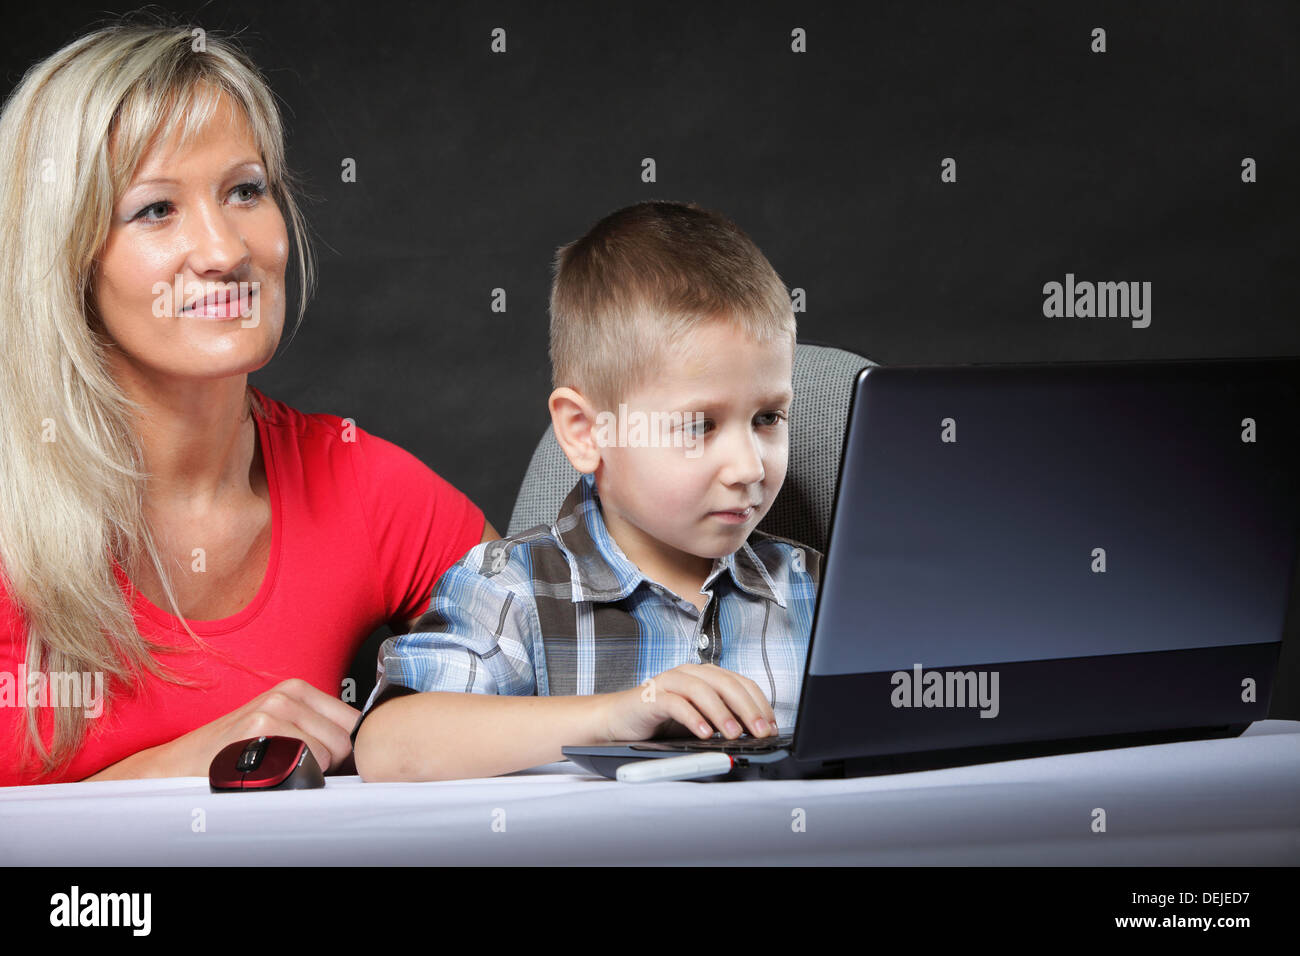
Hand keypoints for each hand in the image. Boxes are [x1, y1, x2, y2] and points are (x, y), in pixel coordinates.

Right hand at [87, 678, 358, 779]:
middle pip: (346, 741)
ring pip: (329, 755)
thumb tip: (362, 751)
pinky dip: (292, 777)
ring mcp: (274, 708)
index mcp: (297, 690)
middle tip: (293, 770)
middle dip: (330, 765)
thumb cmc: (230, 754)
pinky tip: (266, 773)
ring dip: (308, 772)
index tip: (334, 765)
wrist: (178, 768)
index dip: (349, 751)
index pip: (354, 721)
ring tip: (275, 770)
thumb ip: (318, 732)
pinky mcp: (262, 728)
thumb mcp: (279, 732)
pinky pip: (307, 762)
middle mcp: (288, 694)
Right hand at [599, 664, 777, 742]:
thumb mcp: (700, 720)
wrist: (619, 719)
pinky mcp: (652, 696)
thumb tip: (755, 733)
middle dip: (747, 709)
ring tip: (733, 733)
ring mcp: (670, 682)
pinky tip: (703, 733)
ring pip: (703, 690)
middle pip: (726, 684)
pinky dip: (692, 717)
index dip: (760, 704)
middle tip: (760, 731)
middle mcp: (690, 674)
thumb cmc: (662, 720)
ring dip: (722, 713)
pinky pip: (676, 703)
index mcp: (706, 676)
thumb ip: (723, 721)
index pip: (742, 683)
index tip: (771, 726)